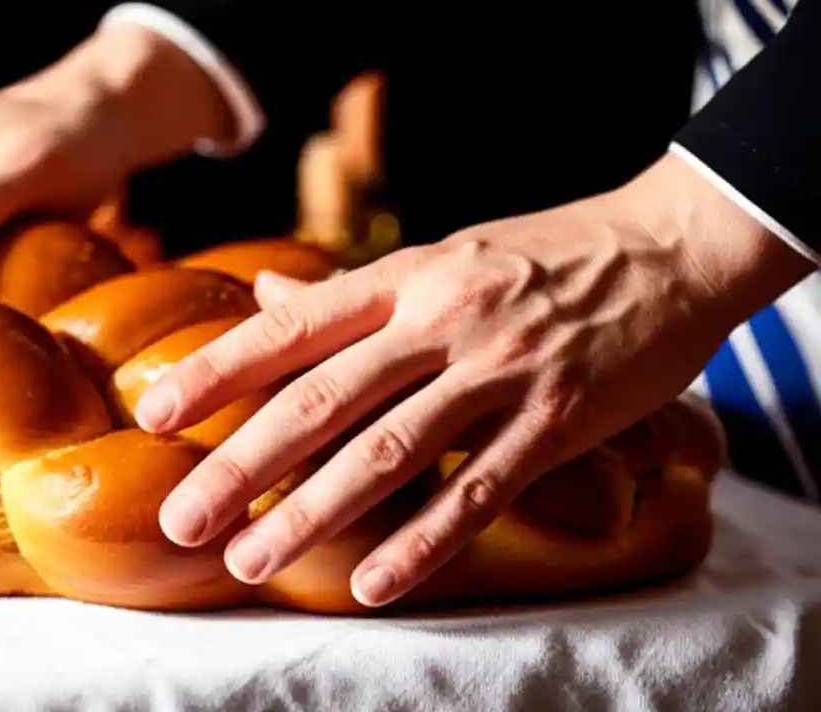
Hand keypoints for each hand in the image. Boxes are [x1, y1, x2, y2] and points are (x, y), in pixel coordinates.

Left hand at [135, 152, 812, 607]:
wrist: (672, 242)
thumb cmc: (541, 253)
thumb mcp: (438, 255)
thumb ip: (351, 290)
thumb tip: (266, 295)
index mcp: (402, 276)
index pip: (290, 326)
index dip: (218, 370)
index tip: (154, 414)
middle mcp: (438, 319)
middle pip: (321, 398)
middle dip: (243, 463)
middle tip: (182, 520)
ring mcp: (498, 369)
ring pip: (388, 449)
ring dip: (313, 512)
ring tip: (250, 561)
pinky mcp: (558, 417)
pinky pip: (481, 488)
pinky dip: (426, 540)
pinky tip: (375, 584)